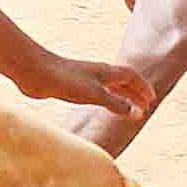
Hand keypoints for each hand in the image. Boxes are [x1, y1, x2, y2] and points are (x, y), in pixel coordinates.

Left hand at [28, 54, 156, 117]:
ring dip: (122, 97)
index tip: (152, 99)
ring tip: (128, 109)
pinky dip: (106, 100)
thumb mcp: (95, 95)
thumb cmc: (65, 80)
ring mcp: (85, 78)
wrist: (35, 72)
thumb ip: (116, 104)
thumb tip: (136, 114)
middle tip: (144, 107)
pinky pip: (96, 92)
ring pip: (110, 87)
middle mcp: (98, 73)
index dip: (143, 88)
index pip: (132, 77)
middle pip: (123, 81)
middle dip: (135, 94)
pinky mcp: (72, 85)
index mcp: (106, 72)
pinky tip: (100, 106)